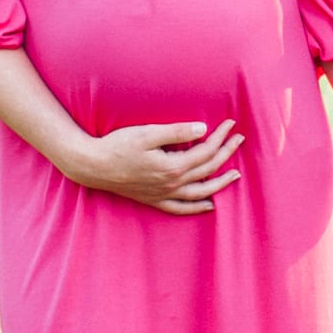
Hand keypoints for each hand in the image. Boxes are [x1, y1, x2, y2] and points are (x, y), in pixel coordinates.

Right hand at [67, 120, 243, 214]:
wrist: (93, 166)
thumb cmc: (118, 146)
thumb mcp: (147, 133)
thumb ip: (176, 132)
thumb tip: (203, 129)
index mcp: (172, 166)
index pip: (205, 150)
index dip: (221, 136)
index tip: (231, 123)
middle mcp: (172, 184)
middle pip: (208, 169)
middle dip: (226, 153)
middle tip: (239, 139)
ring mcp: (163, 195)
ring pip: (200, 192)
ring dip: (220, 183)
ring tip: (236, 175)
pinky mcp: (154, 200)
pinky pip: (181, 208)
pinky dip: (197, 207)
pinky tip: (209, 205)